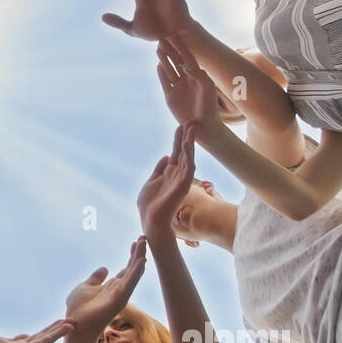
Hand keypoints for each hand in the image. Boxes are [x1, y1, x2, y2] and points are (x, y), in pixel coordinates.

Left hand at [64, 238, 147, 337]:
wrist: (75, 325)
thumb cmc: (78, 309)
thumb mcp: (85, 287)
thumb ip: (96, 278)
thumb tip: (105, 268)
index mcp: (112, 286)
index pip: (127, 268)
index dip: (132, 255)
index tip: (136, 242)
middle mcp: (119, 289)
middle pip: (132, 268)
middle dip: (138, 253)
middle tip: (144, 237)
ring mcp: (120, 294)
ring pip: (134, 273)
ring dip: (139, 258)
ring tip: (144, 244)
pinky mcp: (119, 299)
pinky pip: (130, 284)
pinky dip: (136, 272)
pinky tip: (142, 261)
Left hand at [138, 123, 196, 238]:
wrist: (151, 220)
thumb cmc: (149, 205)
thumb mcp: (151, 182)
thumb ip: (158, 169)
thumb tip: (166, 156)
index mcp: (169, 173)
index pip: (176, 152)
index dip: (178, 139)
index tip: (181, 126)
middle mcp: (177, 174)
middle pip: (184, 152)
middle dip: (186, 137)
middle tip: (190, 121)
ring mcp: (181, 179)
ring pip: (188, 157)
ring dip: (189, 143)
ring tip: (191, 128)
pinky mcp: (183, 185)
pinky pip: (188, 168)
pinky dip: (188, 156)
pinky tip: (186, 145)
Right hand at [156, 36, 220, 129]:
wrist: (203, 127)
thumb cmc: (209, 108)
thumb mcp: (207, 89)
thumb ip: (197, 75)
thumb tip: (185, 64)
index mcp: (197, 76)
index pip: (187, 57)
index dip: (181, 46)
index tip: (174, 35)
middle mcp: (187, 80)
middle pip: (176, 61)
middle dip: (170, 49)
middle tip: (162, 37)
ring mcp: (178, 88)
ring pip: (169, 70)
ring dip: (164, 59)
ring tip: (158, 48)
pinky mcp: (171, 97)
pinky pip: (165, 82)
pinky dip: (161, 74)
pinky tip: (158, 65)